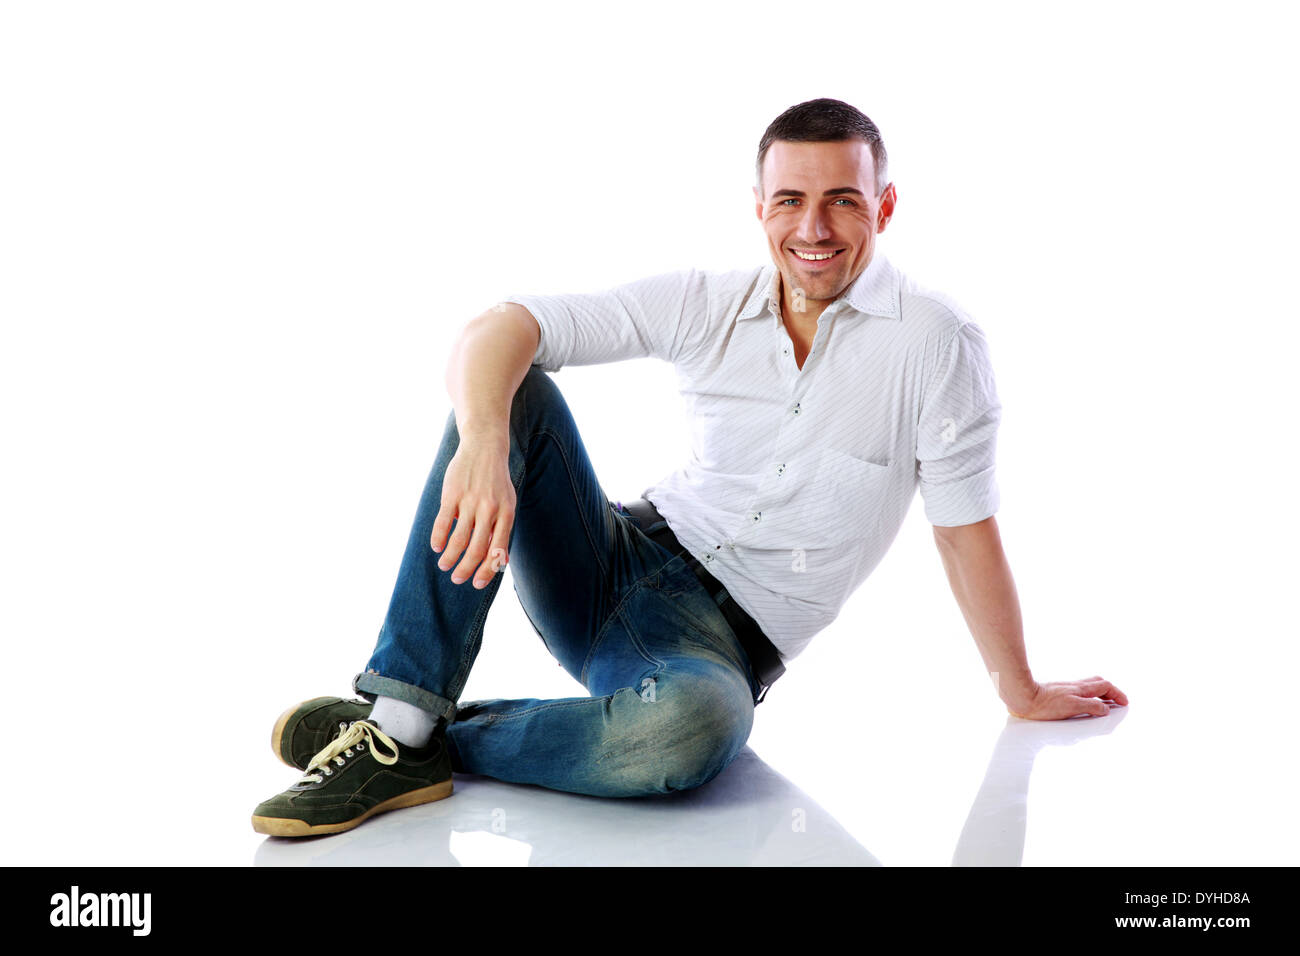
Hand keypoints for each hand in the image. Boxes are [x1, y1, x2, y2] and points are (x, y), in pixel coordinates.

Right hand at [430, 436, 514, 588]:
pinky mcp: (452, 494)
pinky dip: (438, 539)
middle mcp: (490, 510)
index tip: (477, 584)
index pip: (497, 550)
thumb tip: (499, 560)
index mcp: (506, 514)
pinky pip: (443, 522)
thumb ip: (502, 530)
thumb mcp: (507, 504)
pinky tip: (437, 547)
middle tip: (457, 579)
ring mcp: (470, 501)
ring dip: (450, 558)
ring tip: (445, 566)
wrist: (484, 448)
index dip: (487, 571)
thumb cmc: (496, 481)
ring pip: (458, 539)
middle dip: (466, 569)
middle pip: (476, 549)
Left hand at [1005, 676, 1127, 719]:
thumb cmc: (1044, 704)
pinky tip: (1082, 700)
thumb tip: (1106, 709)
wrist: (1021, 697)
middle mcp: (1074, 686)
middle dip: (1111, 690)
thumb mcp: (1072, 707)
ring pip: (1088, 684)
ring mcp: (1065, 688)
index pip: (1105, 686)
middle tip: (1118, 701)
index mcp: (1081, 689)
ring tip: (1105, 700)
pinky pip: (1077, 689)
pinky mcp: (1056, 691)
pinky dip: (1087, 693)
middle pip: (1098, 682)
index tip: (1125, 703)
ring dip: (1100, 691)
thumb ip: (1091, 706)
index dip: (1117, 694)